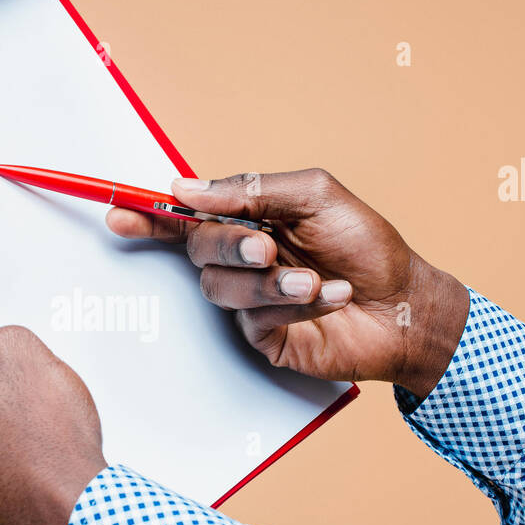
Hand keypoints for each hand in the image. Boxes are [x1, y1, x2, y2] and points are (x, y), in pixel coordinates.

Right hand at [108, 168, 468, 397]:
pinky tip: (332, 296)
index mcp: (250, 219)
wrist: (406, 305)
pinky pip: (254, 317)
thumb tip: (186, 189)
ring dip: (273, 282)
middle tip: (267, 249)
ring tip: (317, 280)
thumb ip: (250, 188)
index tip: (118, 213)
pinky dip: (298, 303)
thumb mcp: (315, 195)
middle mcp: (243, 259)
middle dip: (229, 246)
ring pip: (221, 287)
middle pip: (199, 248)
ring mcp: (250, 300)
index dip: (149, 216)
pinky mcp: (263, 336)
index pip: (186, 216)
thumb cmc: (368, 246)